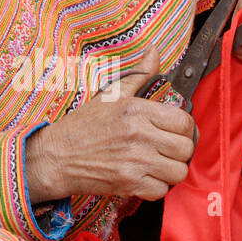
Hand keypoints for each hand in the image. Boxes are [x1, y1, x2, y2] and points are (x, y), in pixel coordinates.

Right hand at [24, 46, 197, 203]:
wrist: (56, 157)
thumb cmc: (83, 126)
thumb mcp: (111, 95)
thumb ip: (140, 74)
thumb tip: (154, 50)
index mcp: (138, 110)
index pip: (184, 122)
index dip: (183, 129)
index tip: (173, 133)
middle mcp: (139, 135)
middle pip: (185, 149)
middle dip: (179, 152)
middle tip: (165, 151)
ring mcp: (135, 161)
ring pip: (177, 172)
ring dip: (169, 172)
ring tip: (155, 165)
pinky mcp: (128, 184)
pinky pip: (161, 191)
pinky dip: (155, 188)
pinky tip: (143, 178)